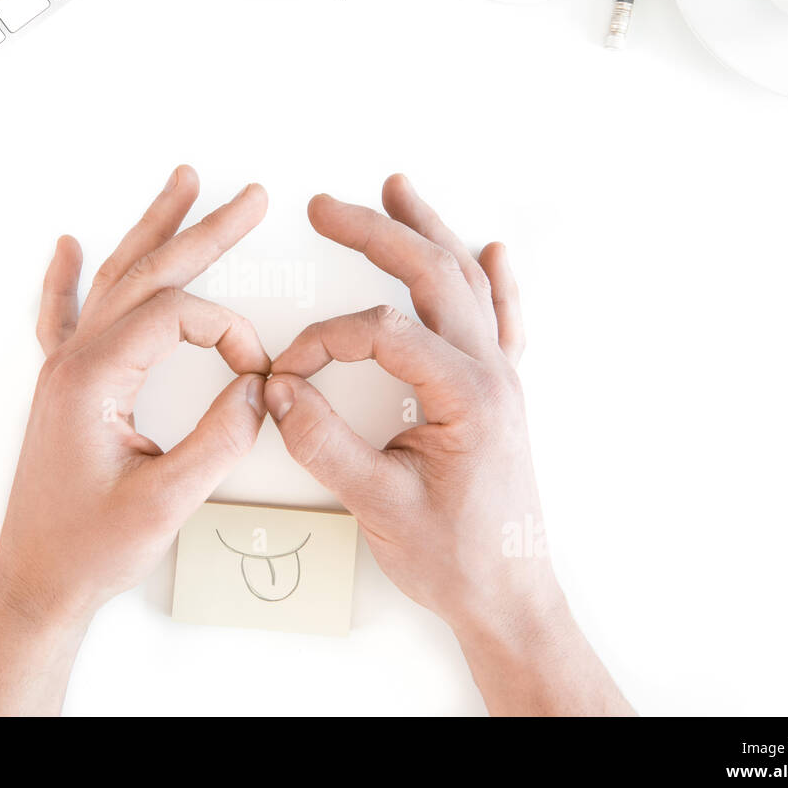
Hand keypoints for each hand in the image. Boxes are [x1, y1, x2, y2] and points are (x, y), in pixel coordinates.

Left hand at [0, 167, 269, 714]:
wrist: (36, 581)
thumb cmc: (89, 548)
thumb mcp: (167, 500)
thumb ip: (219, 438)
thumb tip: (256, 388)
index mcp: (94, 379)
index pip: (176, 317)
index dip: (229, 332)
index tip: (258, 371)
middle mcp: (75, 362)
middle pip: (147, 274)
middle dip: (203, 232)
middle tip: (250, 198)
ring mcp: (65, 371)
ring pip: (114, 280)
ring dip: (152, 232)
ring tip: (184, 185)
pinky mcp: (65, 388)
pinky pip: (63, 316)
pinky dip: (67, 276)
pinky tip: (67, 246)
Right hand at [264, 175, 630, 714]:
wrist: (510, 597)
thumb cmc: (455, 560)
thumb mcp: (378, 505)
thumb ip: (323, 443)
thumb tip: (278, 391)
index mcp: (466, 396)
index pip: (383, 332)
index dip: (324, 341)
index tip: (285, 371)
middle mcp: (491, 374)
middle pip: (433, 275)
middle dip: (376, 233)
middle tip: (324, 207)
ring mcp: (502, 379)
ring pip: (467, 283)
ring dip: (428, 233)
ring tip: (396, 191)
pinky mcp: (501, 394)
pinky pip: (503, 319)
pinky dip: (494, 279)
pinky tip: (492, 250)